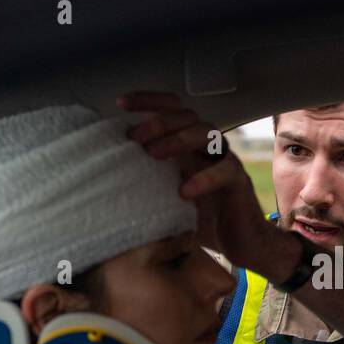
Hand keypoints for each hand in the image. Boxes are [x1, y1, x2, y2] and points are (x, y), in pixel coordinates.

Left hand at [118, 91, 274, 271]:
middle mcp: (207, 147)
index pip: (172, 109)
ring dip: (178, 139)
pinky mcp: (238, 181)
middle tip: (135, 137)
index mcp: (188, 144)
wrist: (240, 243)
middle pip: (187, 116)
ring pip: (206, 134)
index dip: (148, 100)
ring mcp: (225, 161)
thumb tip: (104, 174)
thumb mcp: (165, 196)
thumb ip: (145, 180)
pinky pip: (225, 170)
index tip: (120, 103)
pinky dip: (203, 178)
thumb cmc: (199, 218)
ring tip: (154, 154)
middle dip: (159, 121)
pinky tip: (184, 191)